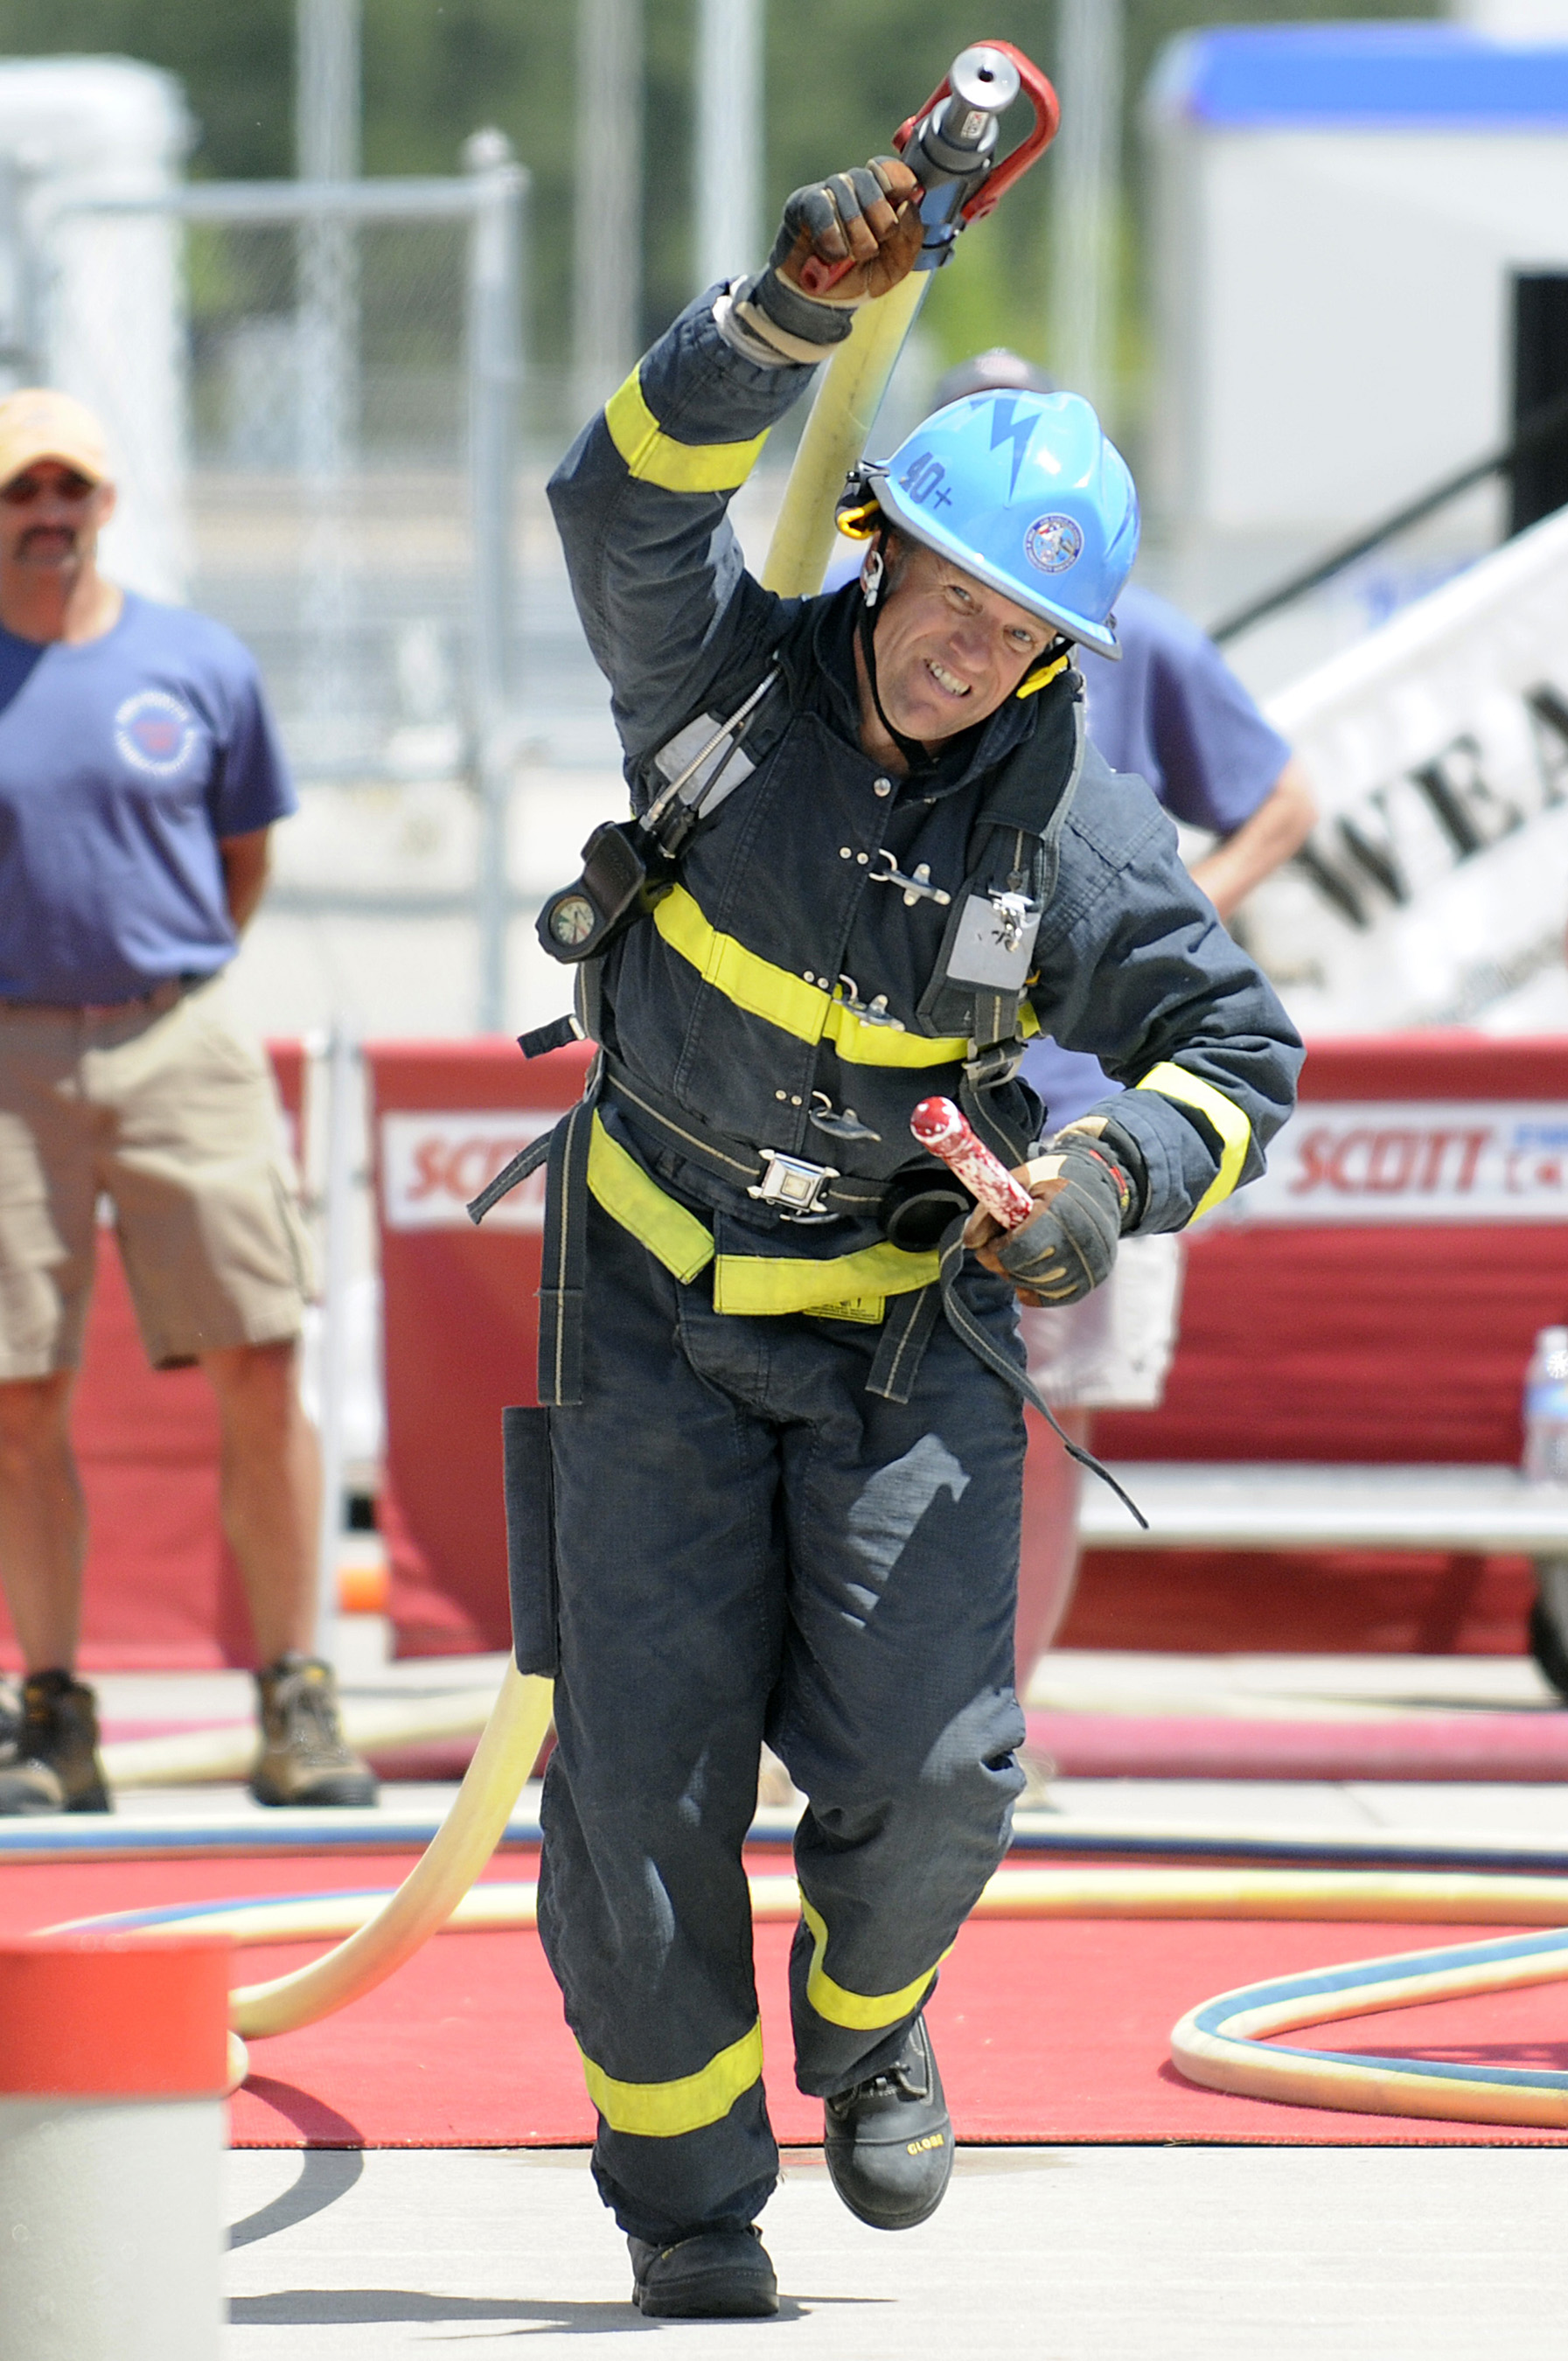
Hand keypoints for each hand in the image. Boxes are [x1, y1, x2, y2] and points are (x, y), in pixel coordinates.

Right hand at [770, 157, 922, 302]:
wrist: (824, 301)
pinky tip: (835, 254)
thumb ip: (910, 237)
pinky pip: (820, 206)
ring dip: (855, 230)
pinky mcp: (801, 205)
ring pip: (844, 190)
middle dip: (878, 217)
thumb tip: (906, 206)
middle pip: (868, 178)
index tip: (902, 197)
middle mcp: (853, 188)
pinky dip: (831, 233)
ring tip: (853, 257)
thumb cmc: (861, 277)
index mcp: (879, 196)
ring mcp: (827, 193)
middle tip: (874, 248)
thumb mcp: (895, 265)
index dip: (898, 179)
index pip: (889, 169)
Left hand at [965, 1134, 1131, 1304]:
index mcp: (1061, 1211)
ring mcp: (1091, 1262)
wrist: (1097, 1183)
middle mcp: (1082, 1240)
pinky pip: (1054, 1297)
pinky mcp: (1093, 1277)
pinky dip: (1035, 1288)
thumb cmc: (1052, 1180)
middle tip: (1000, 1249)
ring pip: (1039, 1286)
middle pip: (1028, 1271)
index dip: (995, 1253)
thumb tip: (971, 1242)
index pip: (1021, 1249)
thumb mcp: (1018, 1181)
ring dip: (1019, 1275)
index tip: (986, 1246)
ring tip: (1020, 1253)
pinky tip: (1031, 1270)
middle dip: (1004, 1264)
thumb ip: (990, 1209)